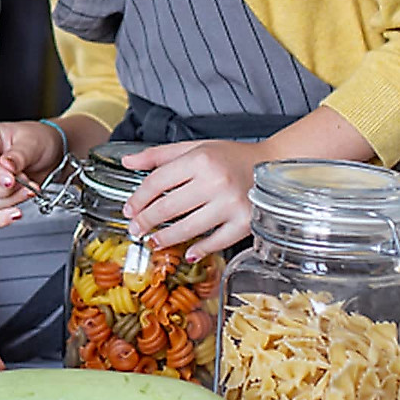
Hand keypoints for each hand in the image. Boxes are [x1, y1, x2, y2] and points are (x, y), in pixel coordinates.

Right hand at [0, 120, 63, 226]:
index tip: (12, 180)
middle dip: (5, 189)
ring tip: (29, 190)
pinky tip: (16, 212)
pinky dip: (2, 218)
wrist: (50, 156)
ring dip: (10, 201)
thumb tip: (6, 166)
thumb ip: (19, 155)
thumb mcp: (33, 142)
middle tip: (27, 182)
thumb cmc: (38, 140)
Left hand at [121, 140, 264, 259]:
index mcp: (199, 159)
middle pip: (168, 207)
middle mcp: (215, 181)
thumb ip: (158, 155)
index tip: (128, 209)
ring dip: (166, 238)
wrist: (273, 164)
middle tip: (135, 229)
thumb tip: (127, 161)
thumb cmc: (229, 156)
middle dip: (146, 221)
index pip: (158, 181)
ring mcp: (231, 204)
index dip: (138, 198)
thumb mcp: (194, 147)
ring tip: (153, 241)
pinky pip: (217, 241)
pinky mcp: (246, 222)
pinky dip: (200, 249)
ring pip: (188, 228)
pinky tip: (187, 252)